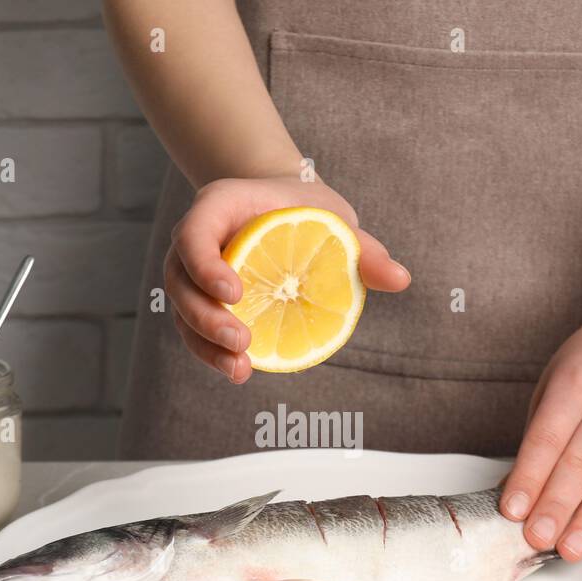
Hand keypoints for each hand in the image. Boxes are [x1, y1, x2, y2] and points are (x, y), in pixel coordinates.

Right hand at [165, 175, 410, 382]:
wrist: (283, 209)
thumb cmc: (308, 210)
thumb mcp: (337, 220)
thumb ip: (363, 249)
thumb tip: (401, 279)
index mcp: (218, 206)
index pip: (194, 235)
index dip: (206, 265)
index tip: (236, 292)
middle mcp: (194, 239)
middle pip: (181, 281)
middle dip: (206, 317)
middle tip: (243, 342)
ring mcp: (191, 273)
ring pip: (182, 312)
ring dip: (205, 345)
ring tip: (241, 370)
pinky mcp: (199, 302)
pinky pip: (194, 331)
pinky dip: (211, 354)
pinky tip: (240, 372)